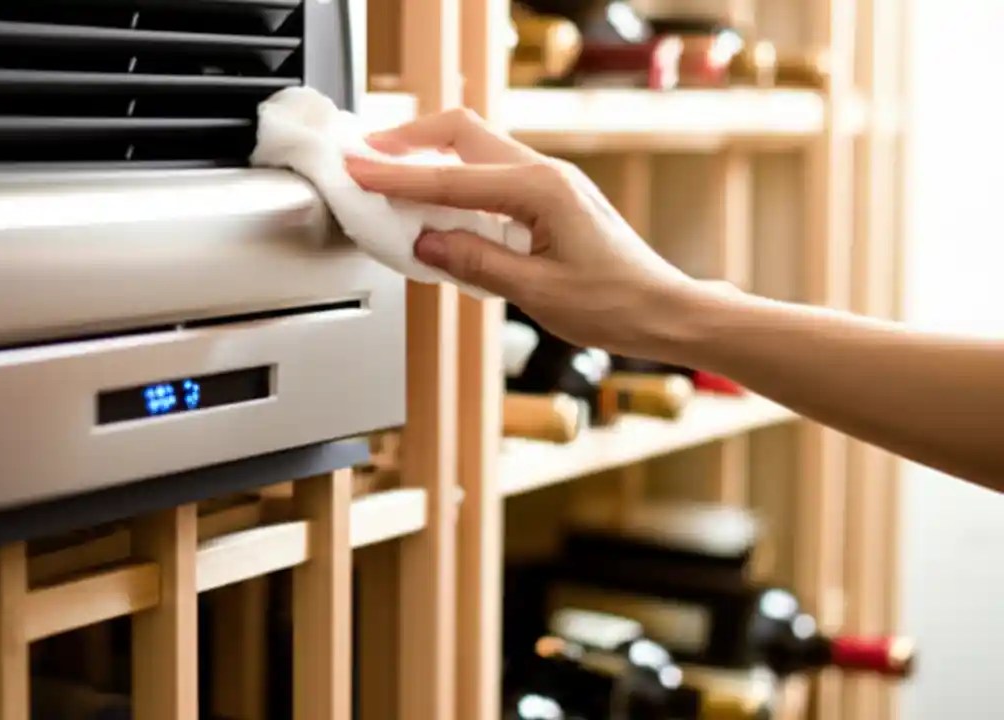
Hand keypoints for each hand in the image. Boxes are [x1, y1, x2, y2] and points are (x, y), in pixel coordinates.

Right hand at [345, 108, 698, 356]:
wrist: (662, 311)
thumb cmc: (615, 305)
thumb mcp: (537, 291)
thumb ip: (476, 261)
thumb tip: (426, 240)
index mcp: (540, 191)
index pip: (451, 177)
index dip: (397, 175)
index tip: (358, 169)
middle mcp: (544, 175)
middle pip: (461, 133)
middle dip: (409, 139)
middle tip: (366, 156)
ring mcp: (548, 183)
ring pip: (474, 149)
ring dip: (430, 158)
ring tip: (389, 177)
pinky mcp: (548, 200)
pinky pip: (489, 176)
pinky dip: (453, 181)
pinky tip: (434, 203)